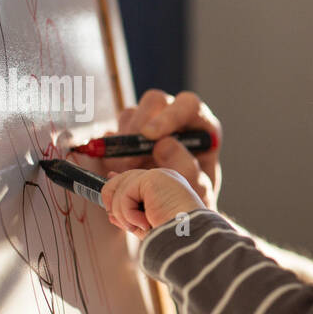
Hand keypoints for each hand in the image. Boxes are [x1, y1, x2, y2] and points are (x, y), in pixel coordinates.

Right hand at [97, 89, 222, 211]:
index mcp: (201, 127)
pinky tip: (117, 171)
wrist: (176, 212)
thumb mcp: (198, 190)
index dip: (168, 115)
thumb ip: (188, 169)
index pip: (188, 105)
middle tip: (132, 158)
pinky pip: (113, 133)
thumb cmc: (194, 199)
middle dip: (139, 126)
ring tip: (128, 171)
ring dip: (124, 142)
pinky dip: (111, 151)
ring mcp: (150, 126)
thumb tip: (164, 144)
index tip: (149, 135)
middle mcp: (176, 120)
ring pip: (131, 115)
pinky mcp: (129, 137)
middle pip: (155, 101)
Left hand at [101, 167, 204, 238]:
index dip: (116, 189)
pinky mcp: (153, 178)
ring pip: (119, 188)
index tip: (107, 202)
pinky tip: (145, 222)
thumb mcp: (147, 224)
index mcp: (166, 187)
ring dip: (123, 214)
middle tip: (125, 224)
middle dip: (114, 204)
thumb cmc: (174, 238)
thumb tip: (107, 201)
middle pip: (121, 179)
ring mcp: (159, 176)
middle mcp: (163, 178)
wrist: (190, 240)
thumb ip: (128, 210)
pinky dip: (129, 214)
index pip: (133, 180)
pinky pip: (124, 194)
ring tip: (141, 226)